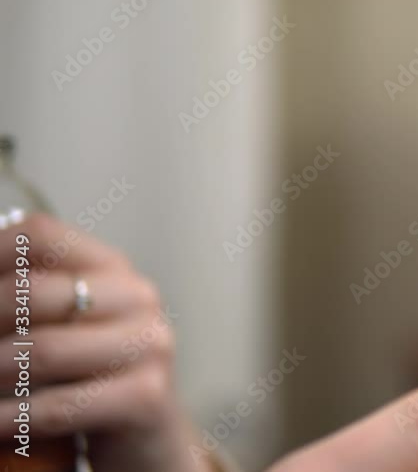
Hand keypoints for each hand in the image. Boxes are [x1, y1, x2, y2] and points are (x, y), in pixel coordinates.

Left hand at [0, 215, 209, 471]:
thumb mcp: (65, 328)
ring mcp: (148, 344)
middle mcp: (137, 297)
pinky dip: (9, 419)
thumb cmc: (91, 379)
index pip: (40, 235)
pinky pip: (57, 406)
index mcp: (113, 269)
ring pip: (41, 350)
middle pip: (32, 292)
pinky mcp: (146, 395)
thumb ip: (27, 303)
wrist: (148, 437)